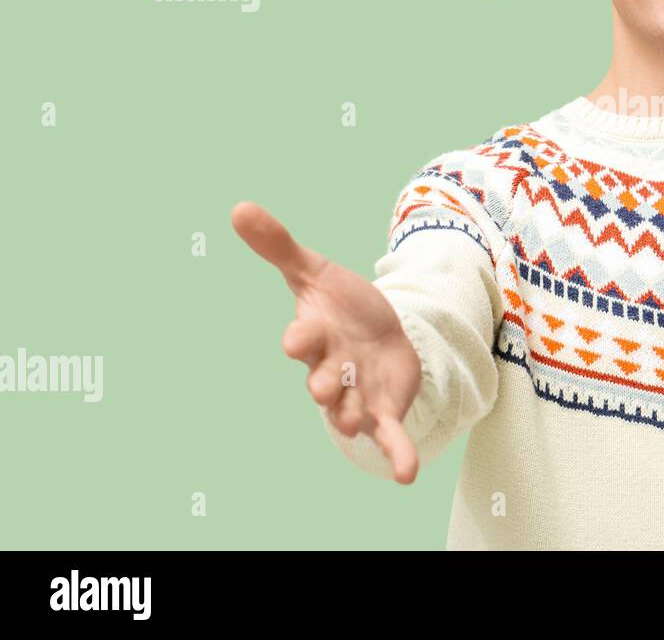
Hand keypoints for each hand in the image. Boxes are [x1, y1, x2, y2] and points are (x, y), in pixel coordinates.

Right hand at [231, 200, 424, 482]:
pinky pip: (387, 436)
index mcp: (313, 336)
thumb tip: (239, 207)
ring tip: (354, 424)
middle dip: (323, 383)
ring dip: (351, 417)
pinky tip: (407, 474)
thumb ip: (279, 245)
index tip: (297, 338)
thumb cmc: (340, 304)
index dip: (300, 338)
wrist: (379, 332)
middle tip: (324, 387)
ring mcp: (356, 394)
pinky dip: (396, 455)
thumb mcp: (315, 270)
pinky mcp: (383, 410)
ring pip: (348, 411)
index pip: (301, 338)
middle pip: (321, 380)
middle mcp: (330, 370)